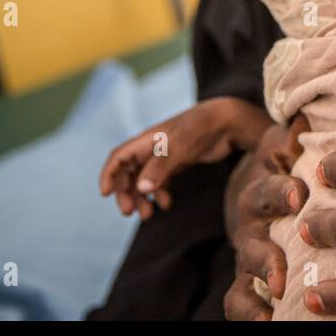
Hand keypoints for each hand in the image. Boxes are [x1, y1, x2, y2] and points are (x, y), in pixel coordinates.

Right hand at [99, 97, 267, 220]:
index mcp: (147, 140)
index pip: (119, 157)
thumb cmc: (201, 128)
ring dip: (142, 197)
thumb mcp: (179, 147)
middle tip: (129, 212)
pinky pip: (161, 180)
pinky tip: (166, 204)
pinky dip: (159, 193)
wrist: (229, 120)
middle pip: (129, 172)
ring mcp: (166, 155)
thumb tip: (141, 189)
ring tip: (147, 215)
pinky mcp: (179, 162)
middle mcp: (153, 147)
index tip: (105, 195)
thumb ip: (160, 167)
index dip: (109, 175)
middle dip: (126, 193)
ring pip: (144, 179)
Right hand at [222, 114, 310, 320]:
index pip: (269, 188)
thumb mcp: (283, 145)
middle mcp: (251, 221)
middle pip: (252, 238)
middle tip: (280, 270)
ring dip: (260, 283)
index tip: (298, 195)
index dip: (281, 190)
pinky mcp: (249, 277)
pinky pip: (238, 298)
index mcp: (262, 188)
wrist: (255, 193)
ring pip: (245, 268)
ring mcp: (247, 250)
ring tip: (275, 299)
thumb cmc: (283, 167)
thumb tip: (305, 115)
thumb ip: (292, 136)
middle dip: (266, 254)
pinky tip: (266, 322)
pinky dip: (248, 312)